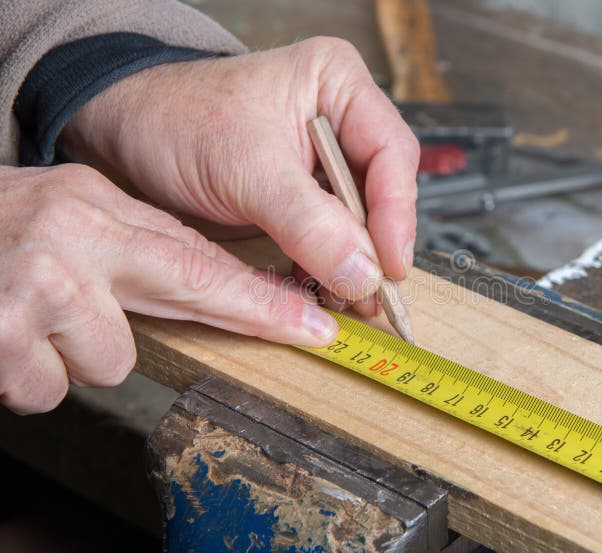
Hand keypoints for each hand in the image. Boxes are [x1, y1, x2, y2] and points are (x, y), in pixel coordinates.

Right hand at [0, 164, 335, 413]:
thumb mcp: (65, 221)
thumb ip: (133, 253)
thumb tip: (213, 294)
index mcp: (93, 205)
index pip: (201, 256)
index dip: (266, 296)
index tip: (318, 325)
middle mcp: (73, 235)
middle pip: (190, 285)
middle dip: (252, 313)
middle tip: (305, 331)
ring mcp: (36, 284)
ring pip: (110, 358)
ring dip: (74, 355)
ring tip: (34, 324)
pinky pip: (48, 389)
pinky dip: (27, 378)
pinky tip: (5, 346)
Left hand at [60, 37, 419, 315]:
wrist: (130, 133)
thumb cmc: (178, 121)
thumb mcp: (247, 169)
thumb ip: (310, 223)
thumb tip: (364, 274)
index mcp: (338, 83)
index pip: (391, 152)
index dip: (396, 213)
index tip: (389, 267)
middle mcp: (341, 118)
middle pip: (383, 190)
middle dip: (376, 245)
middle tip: (370, 295)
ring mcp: (325, 159)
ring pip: (362, 218)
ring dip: (355, 263)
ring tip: (347, 299)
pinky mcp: (306, 194)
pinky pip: (333, 235)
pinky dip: (329, 266)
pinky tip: (322, 288)